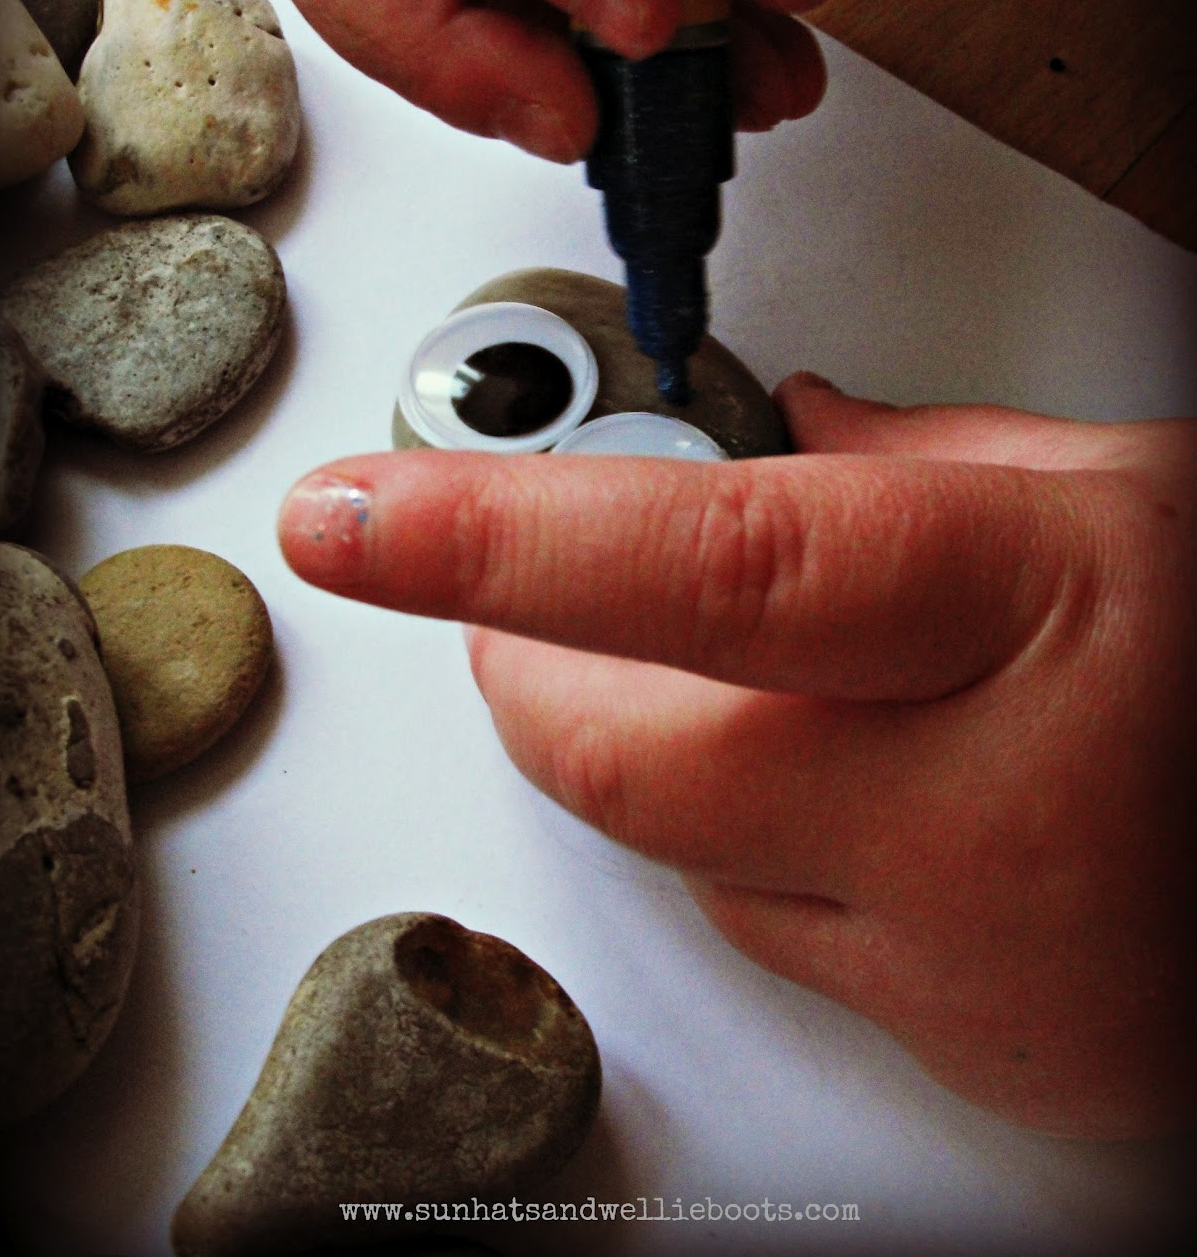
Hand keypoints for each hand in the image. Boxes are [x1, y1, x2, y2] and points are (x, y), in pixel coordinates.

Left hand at [277, 378, 1195, 1139]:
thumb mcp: (1125, 487)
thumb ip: (924, 456)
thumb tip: (779, 427)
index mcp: (1024, 604)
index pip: (708, 563)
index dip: (501, 534)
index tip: (355, 514)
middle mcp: (989, 804)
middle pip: (631, 748)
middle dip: (538, 660)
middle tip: (534, 597)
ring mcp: (979, 954)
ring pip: (692, 851)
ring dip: (685, 750)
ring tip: (802, 682)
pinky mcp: (981, 1048)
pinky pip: (784, 939)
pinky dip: (783, 853)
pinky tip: (888, 798)